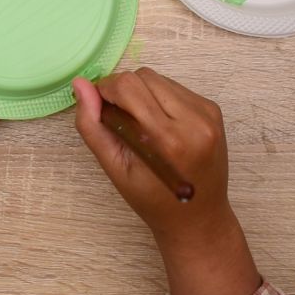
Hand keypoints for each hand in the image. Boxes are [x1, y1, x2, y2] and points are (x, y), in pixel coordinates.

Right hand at [72, 68, 260, 294]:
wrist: (198, 218)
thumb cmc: (152, 200)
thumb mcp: (114, 169)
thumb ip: (92, 126)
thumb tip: (80, 84)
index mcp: (168, 140)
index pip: (128, 86)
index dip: (106, 90)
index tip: (101, 108)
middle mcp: (194, 121)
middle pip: (144, 76)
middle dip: (123, 91)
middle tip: (119, 120)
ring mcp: (207, 114)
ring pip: (160, 78)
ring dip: (142, 93)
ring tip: (142, 125)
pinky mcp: (214, 110)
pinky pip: (176, 87)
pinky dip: (160, 98)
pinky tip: (160, 124)